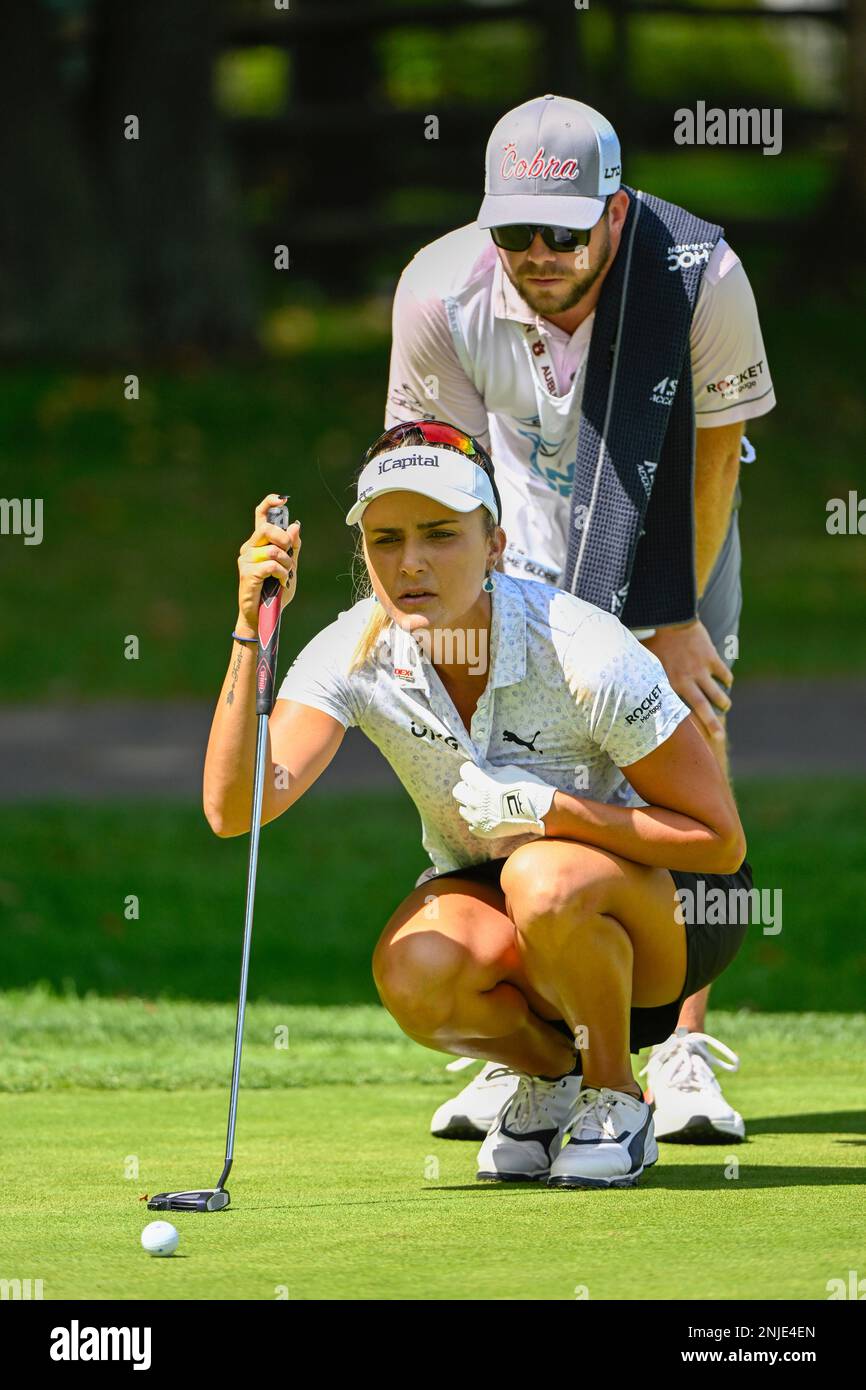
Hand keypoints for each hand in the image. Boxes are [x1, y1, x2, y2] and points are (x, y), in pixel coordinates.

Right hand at [236, 494, 300, 633]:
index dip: (269, 503)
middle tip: (289, 556)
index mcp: (258, 543)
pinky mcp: (247, 572)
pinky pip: (272, 565)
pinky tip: (280, 582)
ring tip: (285, 576)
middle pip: (267, 529)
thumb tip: (295, 525)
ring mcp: (245, 559)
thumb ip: (293, 547)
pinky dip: (282, 574)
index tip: (282, 499)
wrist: (264, 616)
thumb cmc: (275, 592)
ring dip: (287, 564)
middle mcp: (249, 548)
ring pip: (273, 550)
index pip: (260, 516)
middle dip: (284, 541)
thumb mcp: (290, 567)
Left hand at [452, 761, 556, 838]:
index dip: (472, 770)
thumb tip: (484, 770)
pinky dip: (478, 820)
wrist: (540, 812)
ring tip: (485, 804)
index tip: (477, 771)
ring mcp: (478, 818)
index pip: (464, 771)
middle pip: (457, 790)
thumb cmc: (528, 788)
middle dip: (466, 786)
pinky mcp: (483, 831)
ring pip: (463, 808)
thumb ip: (492, 771)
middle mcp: (476, 801)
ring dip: (471, 804)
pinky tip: (489, 816)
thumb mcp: (510, 771)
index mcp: (482, 783)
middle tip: (478, 787)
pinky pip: (471, 824)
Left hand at [640, 620, 731, 741]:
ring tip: (725, 706)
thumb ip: (643, 679)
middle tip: (719, 738)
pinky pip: (724, 674)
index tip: (689, 739)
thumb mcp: (643, 663)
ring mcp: (700, 670)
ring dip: (723, 702)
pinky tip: (726, 682)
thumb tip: (628, 692)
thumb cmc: (651, 639)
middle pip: (703, 708)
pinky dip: (726, 679)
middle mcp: (686, 680)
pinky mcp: (711, 658)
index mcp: (667, 684)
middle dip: (712, 725)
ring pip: (717, 693)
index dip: (684, 727)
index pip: (678, 711)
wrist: (668, 616)